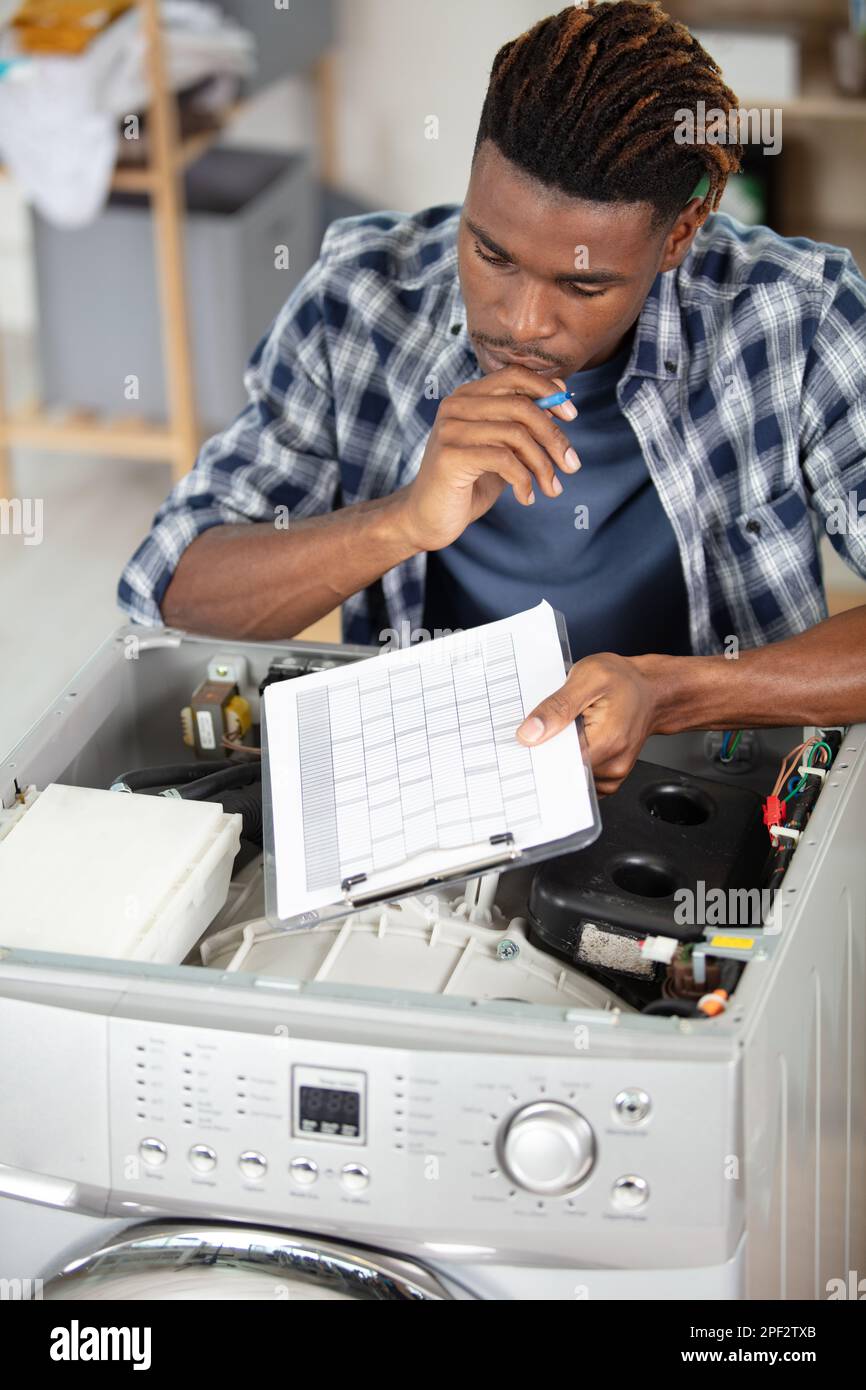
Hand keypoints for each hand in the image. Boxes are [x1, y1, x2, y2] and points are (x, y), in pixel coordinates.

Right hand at [394, 364, 581, 552]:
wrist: (426, 518)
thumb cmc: (467, 484)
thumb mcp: (500, 450)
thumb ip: (522, 428)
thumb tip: (562, 407)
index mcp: (468, 396)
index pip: (515, 375)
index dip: (549, 390)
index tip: (572, 415)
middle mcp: (456, 405)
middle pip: (521, 406)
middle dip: (554, 437)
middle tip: (572, 465)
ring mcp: (450, 429)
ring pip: (516, 435)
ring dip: (543, 465)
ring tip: (552, 488)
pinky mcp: (449, 455)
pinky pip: (503, 460)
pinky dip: (523, 481)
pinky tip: (526, 498)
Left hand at [515, 653, 659, 795]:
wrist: (652, 689)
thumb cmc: (625, 680)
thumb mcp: (587, 678)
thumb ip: (557, 707)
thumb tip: (529, 733)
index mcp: (607, 741)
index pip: (559, 765)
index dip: (539, 753)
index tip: (530, 741)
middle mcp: (614, 763)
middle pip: (564, 771)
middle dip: (551, 751)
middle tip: (556, 724)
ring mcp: (614, 772)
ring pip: (571, 774)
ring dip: (563, 754)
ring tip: (574, 727)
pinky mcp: (611, 774)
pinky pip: (582, 776)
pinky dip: (574, 759)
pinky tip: (580, 738)